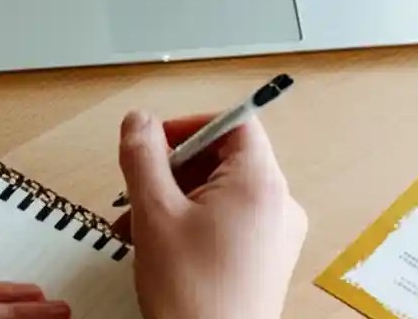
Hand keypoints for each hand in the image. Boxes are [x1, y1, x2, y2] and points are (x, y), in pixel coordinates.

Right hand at [115, 112, 307, 318]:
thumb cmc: (193, 297)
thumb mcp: (154, 213)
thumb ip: (143, 157)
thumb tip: (140, 121)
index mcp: (261, 183)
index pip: (235, 123)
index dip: (191, 125)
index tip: (156, 142)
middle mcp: (280, 204)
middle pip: (226, 158)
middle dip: (174, 170)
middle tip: (138, 192)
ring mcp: (277, 235)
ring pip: (223, 192)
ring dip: (177, 199)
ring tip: (138, 228)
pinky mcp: (268, 260)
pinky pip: (231, 221)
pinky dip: (195, 222)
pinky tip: (161, 246)